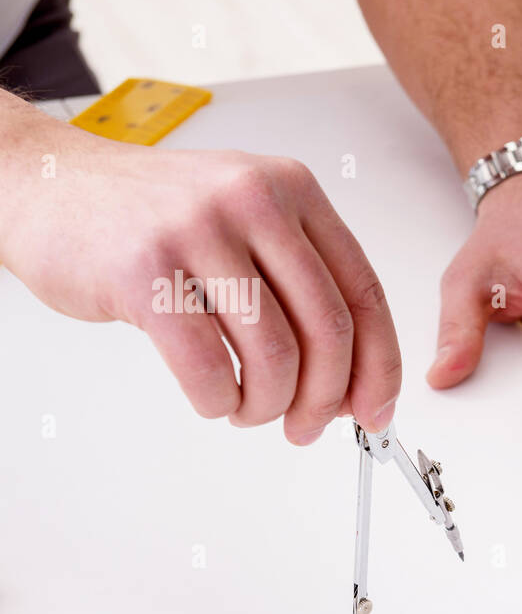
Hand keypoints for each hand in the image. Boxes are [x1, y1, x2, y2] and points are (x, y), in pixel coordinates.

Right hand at [0, 115, 400, 444]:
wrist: (49, 185)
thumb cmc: (153, 217)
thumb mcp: (246, 221)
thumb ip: (302, 285)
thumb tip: (352, 380)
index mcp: (293, 190)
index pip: (364, 293)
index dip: (378, 367)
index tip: (375, 411)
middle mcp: (254, 201)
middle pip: (328, 330)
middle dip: (326, 399)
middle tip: (307, 427)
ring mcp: (198, 231)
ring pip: (275, 355)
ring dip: (269, 405)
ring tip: (250, 410)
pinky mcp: (145, 271)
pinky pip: (210, 368)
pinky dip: (220, 402)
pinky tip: (215, 398)